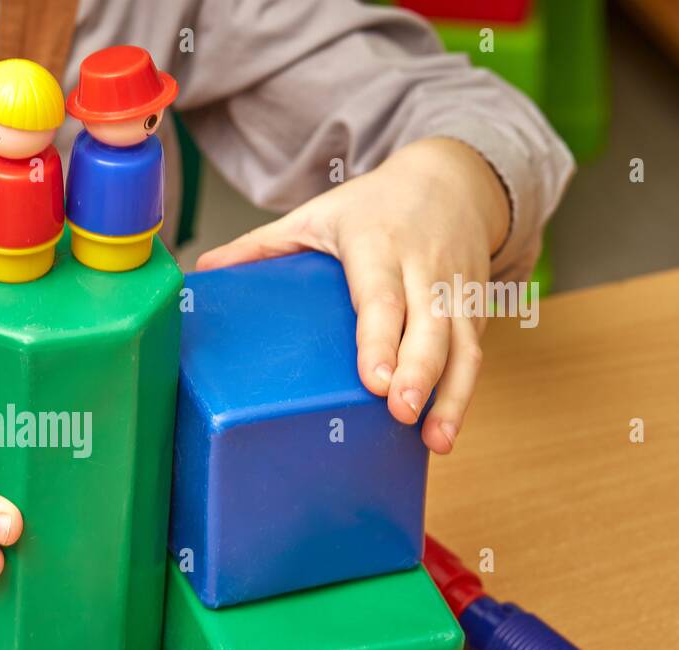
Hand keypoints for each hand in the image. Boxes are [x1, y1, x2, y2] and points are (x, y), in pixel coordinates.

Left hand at [196, 137, 510, 453]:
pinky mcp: (474, 308)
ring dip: (453, 395)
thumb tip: (204, 271)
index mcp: (377, 244)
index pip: (380, 296)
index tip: (374, 379)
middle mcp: (423, 266)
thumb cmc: (374, 205)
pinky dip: (464, 392)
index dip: (380, 338)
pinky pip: (473, 352)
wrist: (453, 180)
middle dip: (420, 373)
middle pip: (428, 325)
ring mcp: (454, 289)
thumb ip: (261, 246)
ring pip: (462, 345)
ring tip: (436, 441)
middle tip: (402, 413)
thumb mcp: (314, 215)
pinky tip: (444, 429)